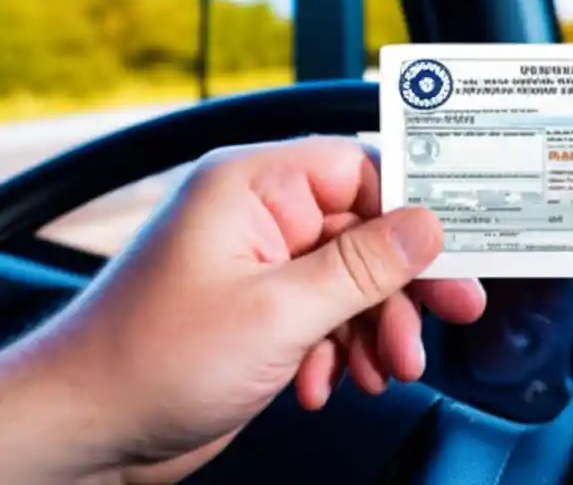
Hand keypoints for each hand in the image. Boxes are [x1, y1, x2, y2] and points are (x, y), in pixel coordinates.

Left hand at [0, 137, 485, 483]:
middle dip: (404, 285)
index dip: (412, 205)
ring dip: (377, 328)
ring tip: (387, 368)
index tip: (456, 243)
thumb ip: (361, 267)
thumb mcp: (277, 312)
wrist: (88, 433)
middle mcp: (258, 218)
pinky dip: (342, 349)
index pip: (358, 168)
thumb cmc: (147, 361)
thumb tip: (426, 228)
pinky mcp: (261, 312)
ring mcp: (260, 267)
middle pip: (365, 231)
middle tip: (451, 312)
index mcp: (251, 187)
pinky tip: (332, 381)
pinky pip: (329, 315)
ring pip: (353, 281)